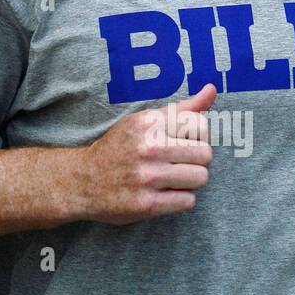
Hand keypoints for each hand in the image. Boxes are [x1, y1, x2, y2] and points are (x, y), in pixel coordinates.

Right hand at [78, 83, 216, 224]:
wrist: (82, 181)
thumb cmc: (120, 149)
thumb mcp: (144, 121)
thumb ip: (181, 108)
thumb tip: (212, 90)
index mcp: (150, 123)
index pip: (201, 125)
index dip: (197, 136)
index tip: (182, 143)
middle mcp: (149, 147)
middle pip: (205, 154)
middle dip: (196, 161)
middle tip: (177, 164)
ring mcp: (148, 177)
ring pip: (200, 178)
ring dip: (190, 182)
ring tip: (171, 179)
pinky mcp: (147, 204)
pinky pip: (188, 201)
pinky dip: (180, 200)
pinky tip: (164, 194)